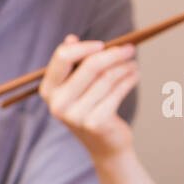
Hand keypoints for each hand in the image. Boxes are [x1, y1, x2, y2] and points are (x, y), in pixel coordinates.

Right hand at [36, 35, 138, 161]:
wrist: (104, 144)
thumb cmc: (90, 107)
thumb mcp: (77, 86)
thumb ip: (72, 63)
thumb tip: (70, 38)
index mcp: (48, 90)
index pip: (63, 57)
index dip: (84, 47)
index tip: (102, 45)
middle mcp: (57, 104)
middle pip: (90, 65)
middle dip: (113, 54)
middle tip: (130, 48)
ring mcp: (75, 115)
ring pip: (107, 78)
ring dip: (124, 67)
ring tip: (132, 64)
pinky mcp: (95, 123)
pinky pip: (117, 92)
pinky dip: (129, 80)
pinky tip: (135, 76)